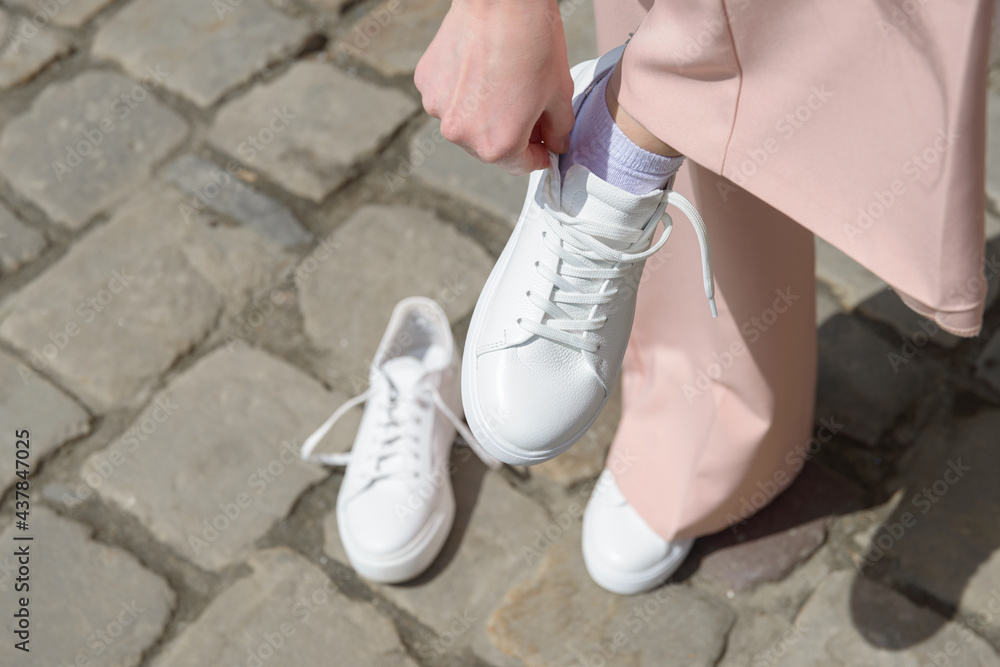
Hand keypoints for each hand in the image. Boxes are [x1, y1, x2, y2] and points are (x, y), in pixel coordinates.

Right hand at [415, 0, 574, 174]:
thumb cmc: (534, 43)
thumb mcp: (560, 94)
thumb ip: (559, 130)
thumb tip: (555, 144)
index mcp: (497, 146)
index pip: (521, 166)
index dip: (538, 153)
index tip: (544, 143)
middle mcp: (461, 135)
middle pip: (490, 148)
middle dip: (510, 134)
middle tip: (527, 106)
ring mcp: (439, 110)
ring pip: (467, 123)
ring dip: (483, 114)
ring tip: (500, 82)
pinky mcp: (426, 84)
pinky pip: (448, 98)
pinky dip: (463, 91)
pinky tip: (478, 68)